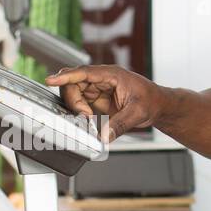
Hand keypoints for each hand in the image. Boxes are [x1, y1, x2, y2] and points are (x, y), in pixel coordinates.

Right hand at [45, 64, 166, 142]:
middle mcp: (102, 79)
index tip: (51, 80)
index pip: (84, 73)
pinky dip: (80, 112)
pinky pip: (81, 102)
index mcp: (112, 75)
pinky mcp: (97, 99)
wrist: (158, 105)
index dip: (66, 76)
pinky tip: (89, 120)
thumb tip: (103, 136)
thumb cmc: (152, 101)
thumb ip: (119, 124)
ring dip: (76, 107)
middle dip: (73, 100)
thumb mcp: (137, 113)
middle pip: (74, 83)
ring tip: (89, 119)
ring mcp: (99, 88)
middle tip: (84, 116)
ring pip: (75, 93)